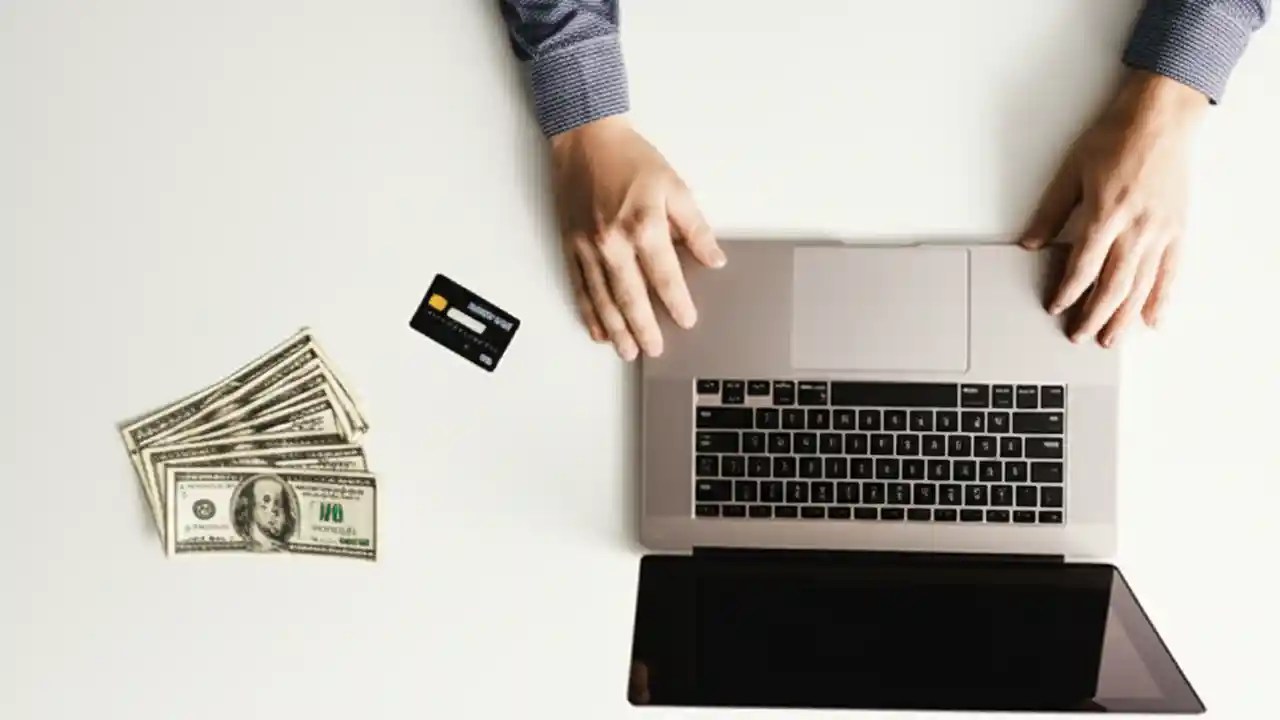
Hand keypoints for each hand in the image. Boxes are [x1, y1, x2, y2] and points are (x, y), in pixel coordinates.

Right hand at [550, 116, 724, 359]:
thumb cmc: (631, 160)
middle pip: (631, 296)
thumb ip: (695, 228)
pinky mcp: (570, 245)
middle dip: (644, 328)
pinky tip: (597, 329)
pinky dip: (588, 311)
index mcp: (644, 225)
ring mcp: (588, 246)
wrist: (586, 138)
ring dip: (616, 328)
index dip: (677, 302)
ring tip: (627, 350)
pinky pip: (580, 286)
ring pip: (603, 298)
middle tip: (654, 350)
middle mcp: (613, 241)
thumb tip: (714, 259)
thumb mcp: (675, 187)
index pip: (664, 276)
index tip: (686, 321)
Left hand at [1020, 71, 1206, 346]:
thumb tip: (1029, 242)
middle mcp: (1136, 228)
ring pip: (1141, 286)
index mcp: (1106, 214)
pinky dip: (1162, 299)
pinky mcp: (1178, 229)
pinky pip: (1171, 272)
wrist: (1160, 118)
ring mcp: (1161, 231)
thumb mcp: (1071, 172)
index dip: (1068, 291)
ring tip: (1109, 338)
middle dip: (1093, 315)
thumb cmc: (1115, 139)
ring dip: (1124, 317)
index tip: (1056, 307)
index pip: (1083, 266)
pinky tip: (1153, 320)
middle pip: (1113, 285)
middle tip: (1078, 335)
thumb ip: (1050, 212)